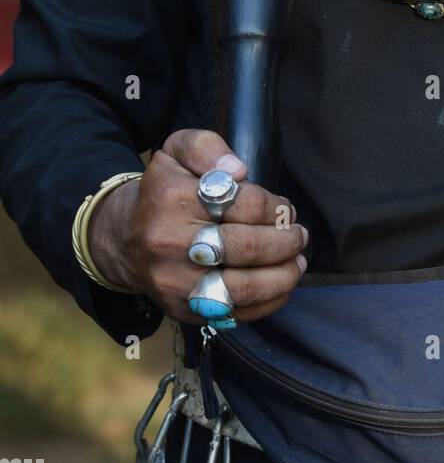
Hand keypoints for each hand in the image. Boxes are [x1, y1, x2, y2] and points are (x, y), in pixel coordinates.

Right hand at [87, 129, 307, 322]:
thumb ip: (207, 147)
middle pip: (246, 247)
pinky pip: (235, 314)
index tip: (283, 207)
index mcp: (174, 200)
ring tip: (297, 262)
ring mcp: (176, 283)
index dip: (275, 206)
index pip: (244, 204)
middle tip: (298, 234)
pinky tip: (281, 285)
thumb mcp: (177, 151)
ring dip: (282, 276)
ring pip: (242, 288)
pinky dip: (268, 302)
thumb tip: (238, 170)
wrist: (125, 240)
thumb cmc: (164, 192)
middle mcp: (171, 245)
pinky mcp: (183, 311)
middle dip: (285, 241)